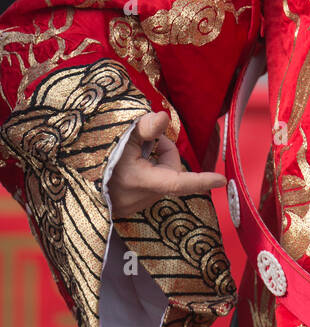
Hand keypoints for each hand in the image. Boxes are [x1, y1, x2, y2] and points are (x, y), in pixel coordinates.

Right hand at [107, 109, 225, 219]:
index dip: (202, 180)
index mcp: (142, 182)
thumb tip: (163, 117)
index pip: (179, 182)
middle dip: (164, 153)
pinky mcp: (126, 208)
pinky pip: (148, 186)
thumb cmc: (96, 155)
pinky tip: (126, 165)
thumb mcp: (119, 136)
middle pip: (170, 172)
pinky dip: (143, 172)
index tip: (223, 180)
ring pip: (160, 178)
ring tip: (130, 153)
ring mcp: (133, 206)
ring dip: (152, 162)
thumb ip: (144, 127)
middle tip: (145, 141)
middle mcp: (141, 198)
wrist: (69, 175)